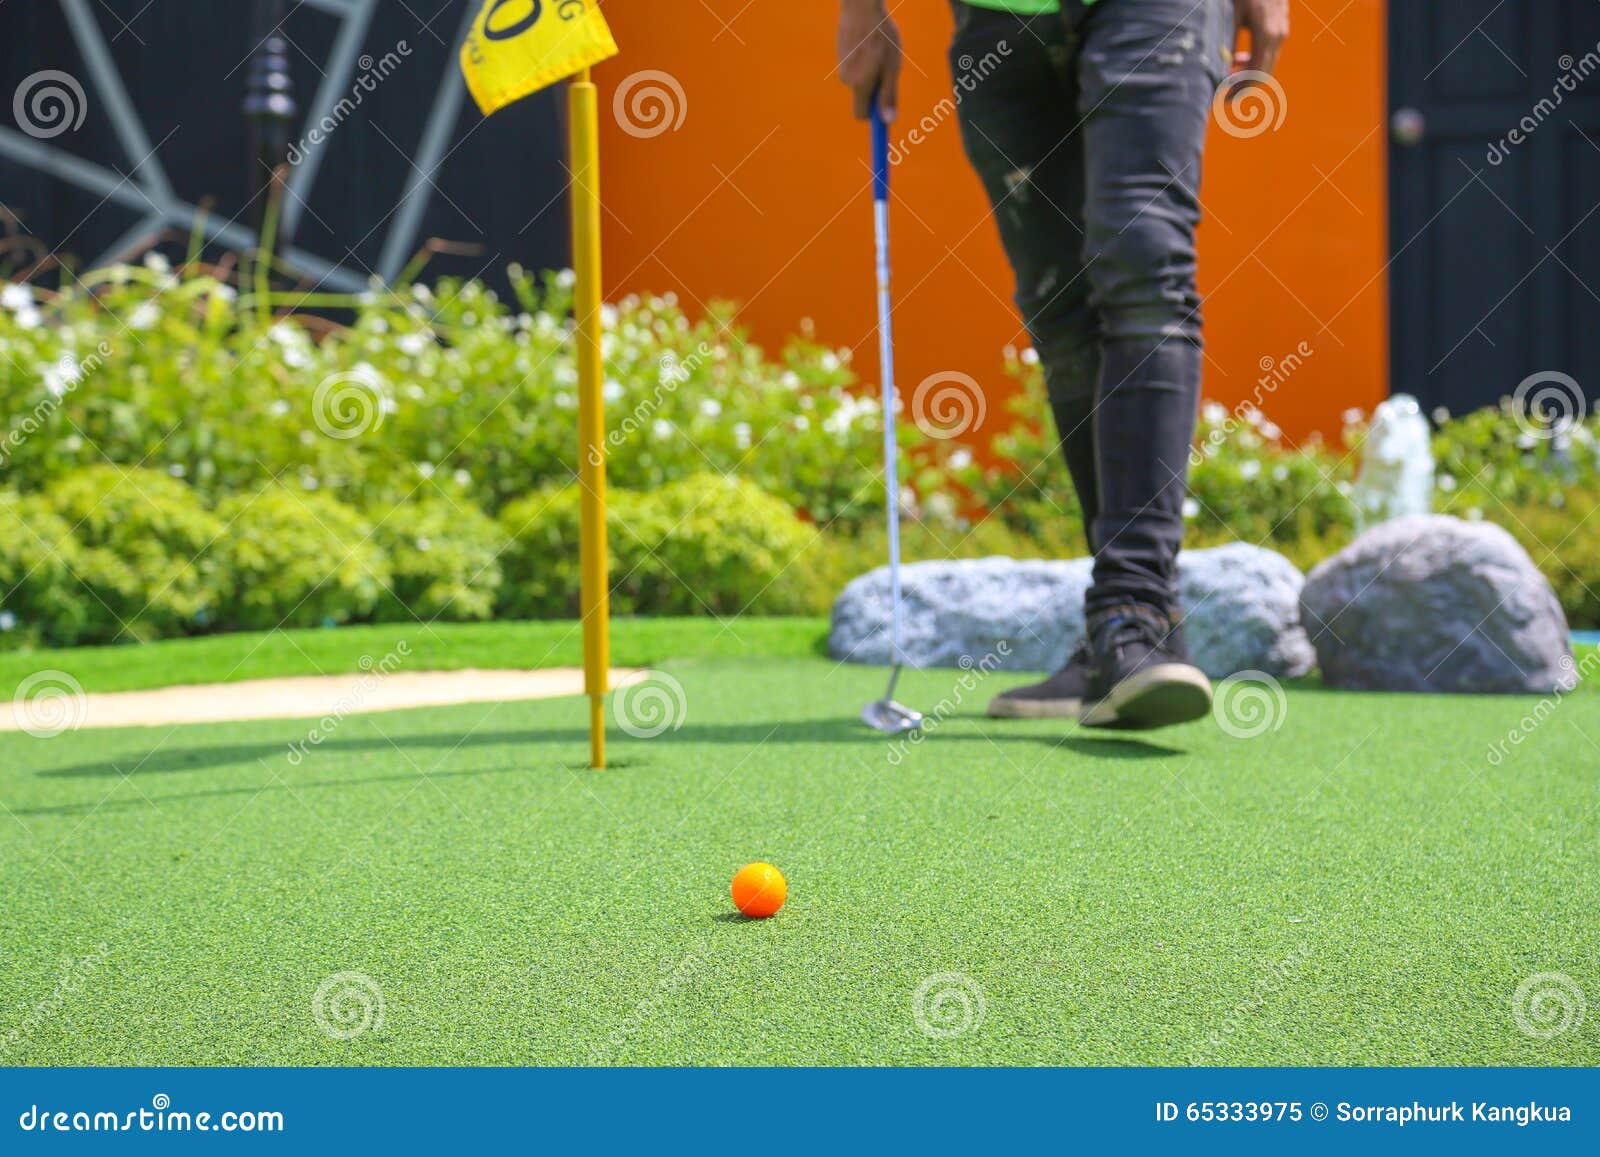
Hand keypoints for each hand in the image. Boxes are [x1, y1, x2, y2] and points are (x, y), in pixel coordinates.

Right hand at [837, 0, 900, 120]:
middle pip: (862, 97)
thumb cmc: (881, 36)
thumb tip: (888, 121)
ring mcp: (841, 66)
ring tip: (878, 50)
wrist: (861, 7)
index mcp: (860, 85)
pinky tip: (869, 43)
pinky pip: (855, 66)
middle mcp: (847, 80)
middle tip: (888, 70)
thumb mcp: (892, 67)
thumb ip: (889, 95)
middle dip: (875, 90)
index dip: (873, 118)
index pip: (862, 116)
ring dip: (871, 71)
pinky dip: (863, 60)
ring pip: (859, 79)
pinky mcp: (840, 54)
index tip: (884, 121)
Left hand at [1228, 0, 1288, 91]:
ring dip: (1248, 74)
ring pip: (1267, 64)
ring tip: (1229, 77)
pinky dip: (1254, 62)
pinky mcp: (1280, 30)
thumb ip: (1230, 42)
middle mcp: (1277, 36)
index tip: (1226, 97)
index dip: (1241, 88)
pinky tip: (1239, 59)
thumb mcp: (1234, 16)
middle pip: (1264, 72)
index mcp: (1266, 35)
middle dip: (1245, 87)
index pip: (1256, 72)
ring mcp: (1281, 33)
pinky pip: (1269, 54)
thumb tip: (1223, 69)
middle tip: (1226, 95)